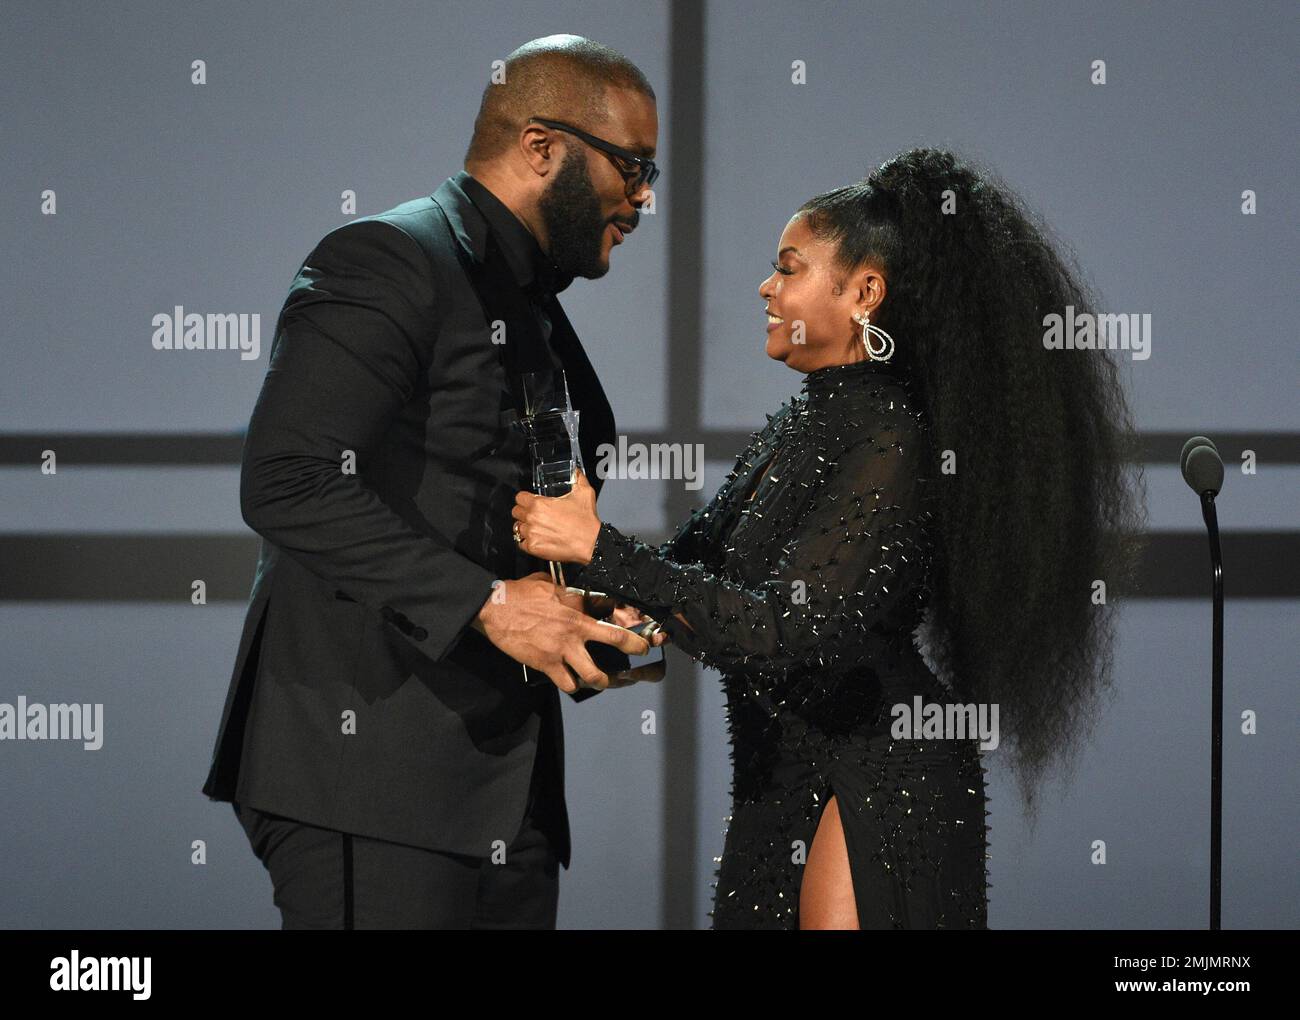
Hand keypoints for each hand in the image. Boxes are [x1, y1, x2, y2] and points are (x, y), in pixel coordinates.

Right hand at [472, 572, 649, 693]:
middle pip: (606, 660)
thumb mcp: (553, 587)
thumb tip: (584, 597)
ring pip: (590, 678)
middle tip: (631, 672)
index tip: (643, 648)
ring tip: (601, 680)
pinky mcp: (544, 665)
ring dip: (598, 681)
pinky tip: (571, 679)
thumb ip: (572, 596)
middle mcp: (573, 637)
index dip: (634, 644)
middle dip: (625, 669)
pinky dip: (571, 684)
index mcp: (578, 617)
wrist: (496, 608)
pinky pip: (566, 683)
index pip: (614, 633)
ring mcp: (559, 653)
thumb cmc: (523, 594)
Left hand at [512, 469, 600, 564]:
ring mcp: (532, 534)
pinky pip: (521, 543)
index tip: (529, 501)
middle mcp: (533, 518)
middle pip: (516, 512)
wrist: (591, 543)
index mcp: (540, 504)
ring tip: (536, 527)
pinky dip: (527, 541)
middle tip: (533, 515)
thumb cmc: (586, 521)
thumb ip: (579, 478)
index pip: (519, 497)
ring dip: (525, 527)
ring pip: (517, 528)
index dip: (524, 498)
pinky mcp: (534, 547)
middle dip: (523, 512)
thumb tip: (577, 472)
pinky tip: (537, 538)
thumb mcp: (585, 493)